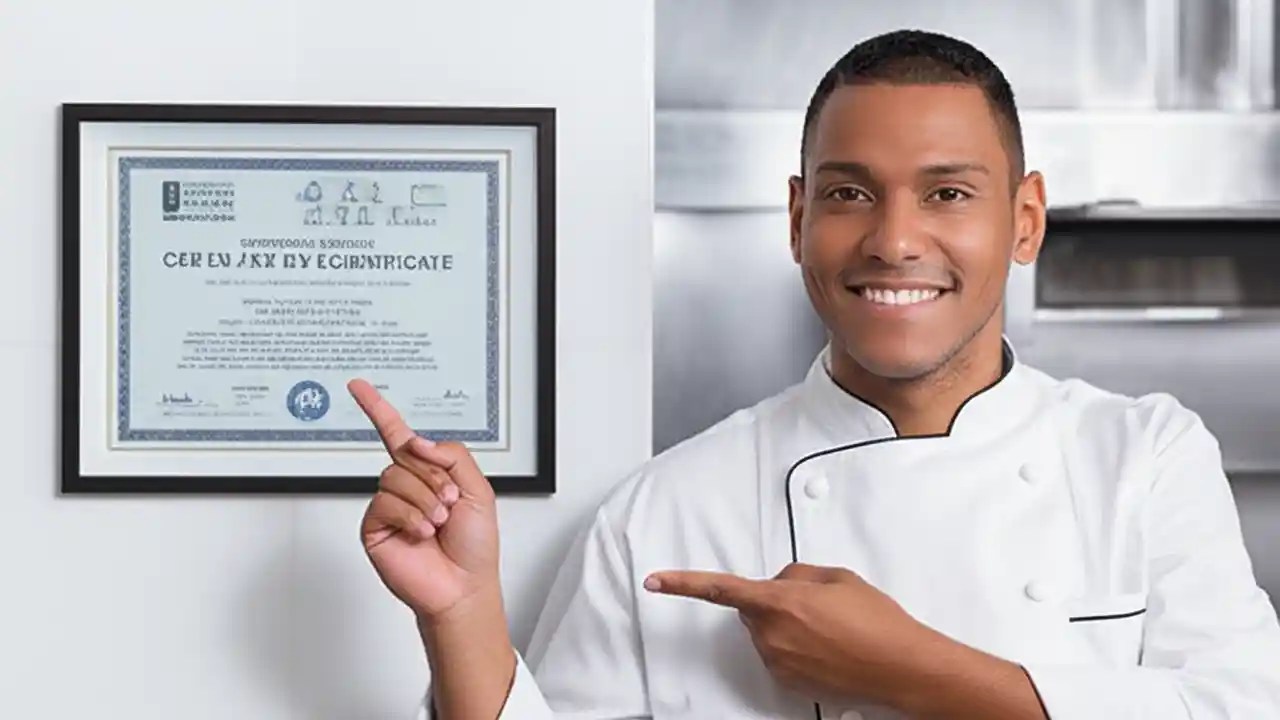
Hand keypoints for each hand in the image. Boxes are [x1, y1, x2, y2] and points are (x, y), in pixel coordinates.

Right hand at [350, 379, 499, 622]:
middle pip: (406, 454)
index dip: (377, 408)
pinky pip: (385, 502)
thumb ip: (452, 455)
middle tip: (449, 504)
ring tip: (437, 523)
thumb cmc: (474, 544)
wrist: (464, 586)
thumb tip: (416, 441)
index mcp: (428, 473)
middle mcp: (404, 486)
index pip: (397, 434)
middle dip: (434, 478)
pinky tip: (421, 533)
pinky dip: (410, 516)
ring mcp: (388, 506)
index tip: (358, 385)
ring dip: (425, 499)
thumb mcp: (478, 489)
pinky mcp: (375, 526)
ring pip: (395, 476)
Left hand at [644, 563, 938, 707]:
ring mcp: (779, 661)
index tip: (656, 581)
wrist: (899, 667)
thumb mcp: (837, 578)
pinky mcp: (789, 682)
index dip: (683, 584)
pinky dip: (795, 648)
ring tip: (829, 628)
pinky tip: (827, 647)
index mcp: (780, 601)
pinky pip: (780, 655)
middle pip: (751, 609)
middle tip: (815, 602)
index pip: (719, 588)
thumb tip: (781, 580)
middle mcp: (772, 634)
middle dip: (772, 600)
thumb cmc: (876, 622)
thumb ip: (798, 574)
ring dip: (785, 625)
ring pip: (766, 632)